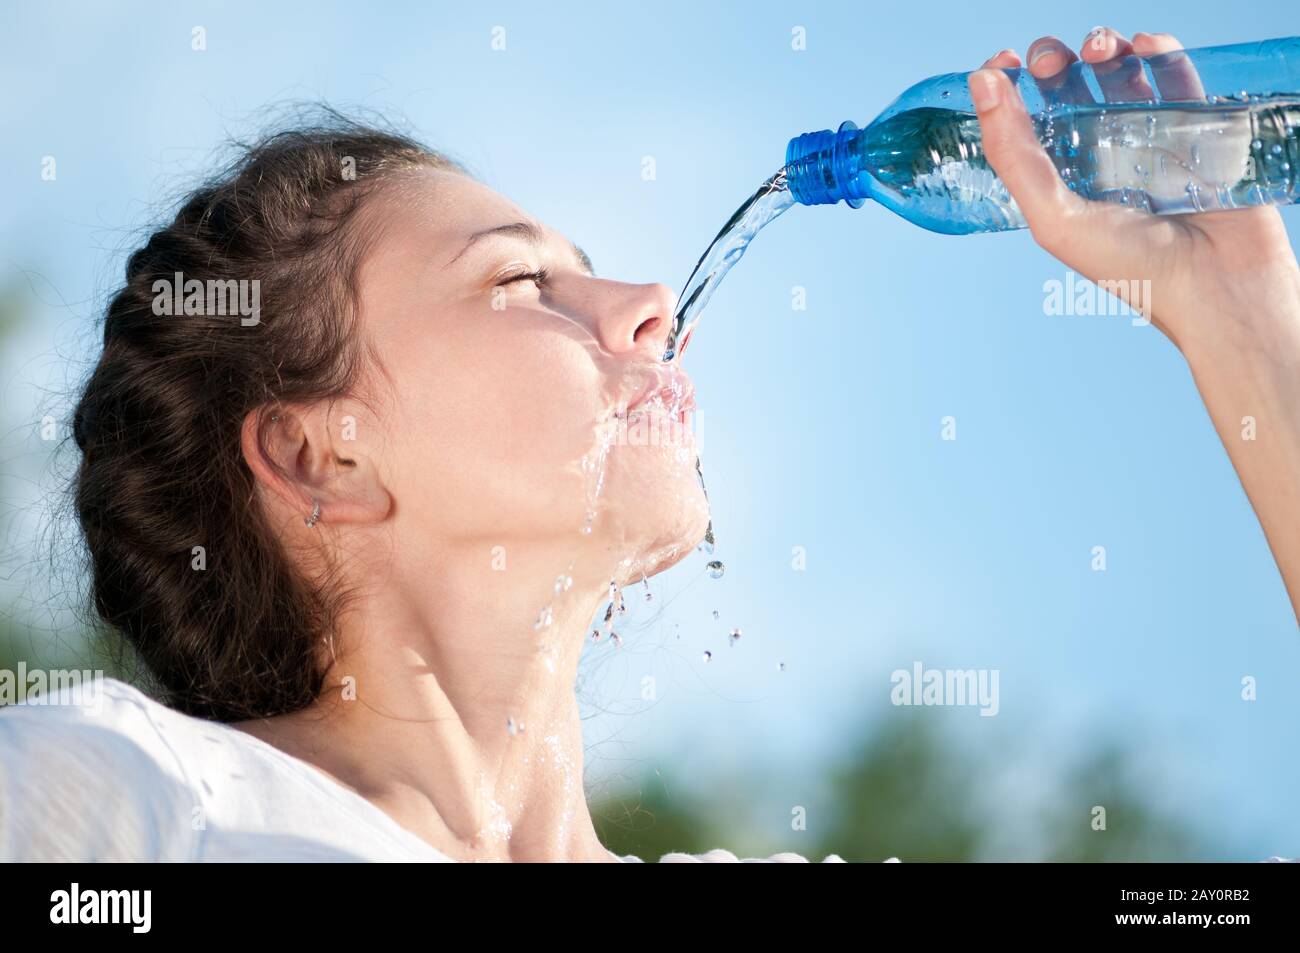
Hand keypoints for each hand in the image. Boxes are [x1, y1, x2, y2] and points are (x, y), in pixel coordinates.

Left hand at [967, 28, 1299, 356]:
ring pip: (1118, 73)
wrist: (1216, 283)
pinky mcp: (1194, 126)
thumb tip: (981, 83)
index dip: (1008, 87)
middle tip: (1049, 61)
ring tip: (1098, 47)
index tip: (1003, 63)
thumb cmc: (1130, 266)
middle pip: (1067, 88)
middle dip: (1052, 62)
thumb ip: (1013, 155)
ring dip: (1102, 48)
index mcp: (1058, 180)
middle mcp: (1097, 156)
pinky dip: (1156, 51)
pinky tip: (1143, 46)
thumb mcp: (1053, 217)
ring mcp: (1146, 138)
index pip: (1024, 121)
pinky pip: (1173, 75)